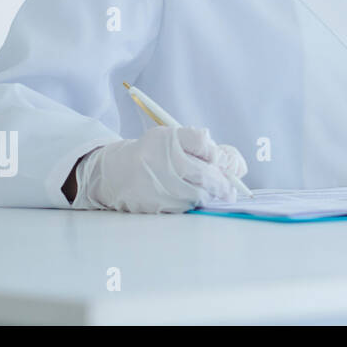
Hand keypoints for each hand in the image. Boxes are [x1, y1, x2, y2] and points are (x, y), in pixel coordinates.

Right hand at [71, 126, 245, 213]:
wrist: (116, 172)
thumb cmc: (153, 153)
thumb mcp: (173, 138)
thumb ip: (200, 143)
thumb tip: (231, 162)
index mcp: (168, 140)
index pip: (202, 143)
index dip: (216, 154)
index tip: (219, 161)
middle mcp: (162, 161)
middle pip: (206, 174)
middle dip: (223, 184)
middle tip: (230, 191)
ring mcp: (157, 185)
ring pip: (198, 195)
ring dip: (209, 196)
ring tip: (212, 195)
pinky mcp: (153, 204)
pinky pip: (184, 207)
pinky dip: (193, 205)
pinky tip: (192, 200)